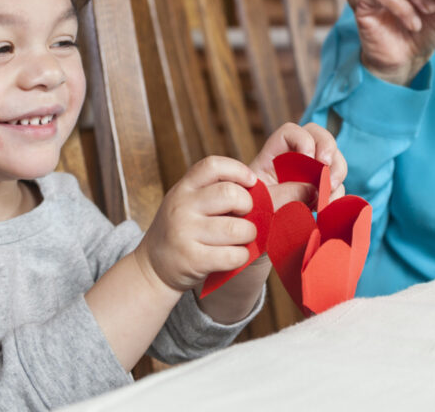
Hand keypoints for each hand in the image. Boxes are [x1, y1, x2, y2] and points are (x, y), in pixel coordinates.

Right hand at [134, 156, 258, 292]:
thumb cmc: (184, 230)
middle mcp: (181, 206)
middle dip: (248, 205)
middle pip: (229, 194)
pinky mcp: (192, 260)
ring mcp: (185, 233)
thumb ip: (222, 190)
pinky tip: (236, 255)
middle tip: (246, 215)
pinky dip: (242, 256)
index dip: (238, 170)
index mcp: (184, 188)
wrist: (152, 268)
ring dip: (249, 234)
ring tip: (244, 237)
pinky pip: (232, 255)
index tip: (252, 181)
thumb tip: (282, 186)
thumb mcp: (192, 203)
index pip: (213, 165)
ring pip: (236, 228)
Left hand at [250, 122, 347, 208]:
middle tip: (327, 166)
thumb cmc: (254, 213)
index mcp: (273, 155)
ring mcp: (309, 173)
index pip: (290, 132)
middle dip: (328, 148)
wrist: (258, 232)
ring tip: (329, 192)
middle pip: (318, 136)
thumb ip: (287, 193)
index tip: (308, 157)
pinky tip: (329, 205)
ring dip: (337, 171)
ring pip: (333, 158)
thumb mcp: (266, 202)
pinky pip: (337, 184)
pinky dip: (338, 193)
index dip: (303, 139)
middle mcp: (294, 159)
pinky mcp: (320, 190)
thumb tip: (315, 189)